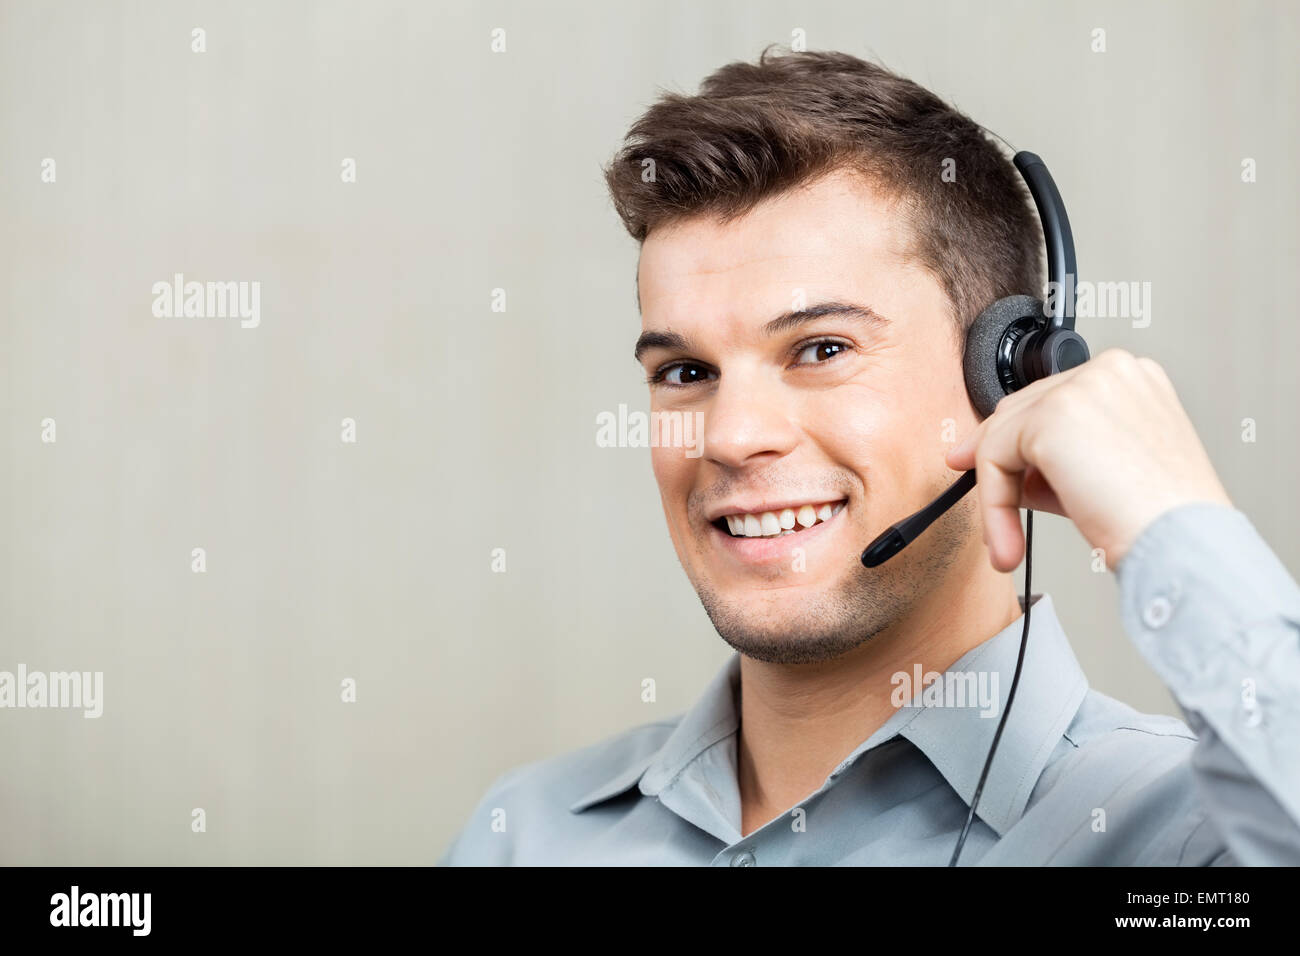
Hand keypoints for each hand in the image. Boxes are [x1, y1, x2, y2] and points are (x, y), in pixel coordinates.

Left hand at [944, 349, 1233, 572]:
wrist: (1181, 543)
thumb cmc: (1161, 519)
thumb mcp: (1107, 472)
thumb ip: (1058, 459)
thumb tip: (1009, 470)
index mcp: (1132, 378)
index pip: (1055, 400)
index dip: (1020, 439)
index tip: (990, 467)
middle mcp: (1110, 371)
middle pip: (1023, 409)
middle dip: (998, 459)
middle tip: (989, 504)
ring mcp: (1081, 387)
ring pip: (1003, 434)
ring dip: (997, 493)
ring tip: (1007, 543)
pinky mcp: (1052, 416)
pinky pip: (994, 458)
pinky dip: (994, 505)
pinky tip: (1007, 542)